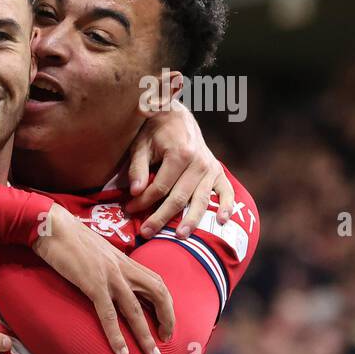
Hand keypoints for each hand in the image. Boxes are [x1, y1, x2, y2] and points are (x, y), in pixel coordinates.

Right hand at [32, 204, 175, 353]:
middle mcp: (123, 268)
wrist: (52, 226)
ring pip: (135, 310)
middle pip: (157, 295)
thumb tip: (111, 280)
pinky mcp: (93, 284)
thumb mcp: (97, 251)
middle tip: (165, 341)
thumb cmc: (69, 238)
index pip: (156, 283)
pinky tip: (121, 351)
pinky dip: (116, 335)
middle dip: (167, 319)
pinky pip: (109, 314)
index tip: (166, 323)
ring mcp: (110, 277)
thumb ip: (109, 266)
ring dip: (145, 335)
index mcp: (125, 261)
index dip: (166, 305)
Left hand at [124, 104, 232, 238]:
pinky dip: (226, 206)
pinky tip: (221, 221)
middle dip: (161, 217)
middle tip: (146, 233)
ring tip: (180, 237)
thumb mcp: (141, 145)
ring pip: (201, 200)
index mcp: (180, 154)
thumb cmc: (154, 132)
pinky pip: (226, 191)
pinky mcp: (218, 172)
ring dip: (191, 220)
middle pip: (179, 197)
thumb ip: (138, 168)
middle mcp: (199, 162)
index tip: (129, 209)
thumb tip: (136, 192)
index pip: (160, 187)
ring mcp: (211, 168)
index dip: (143, 201)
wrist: (177, 116)